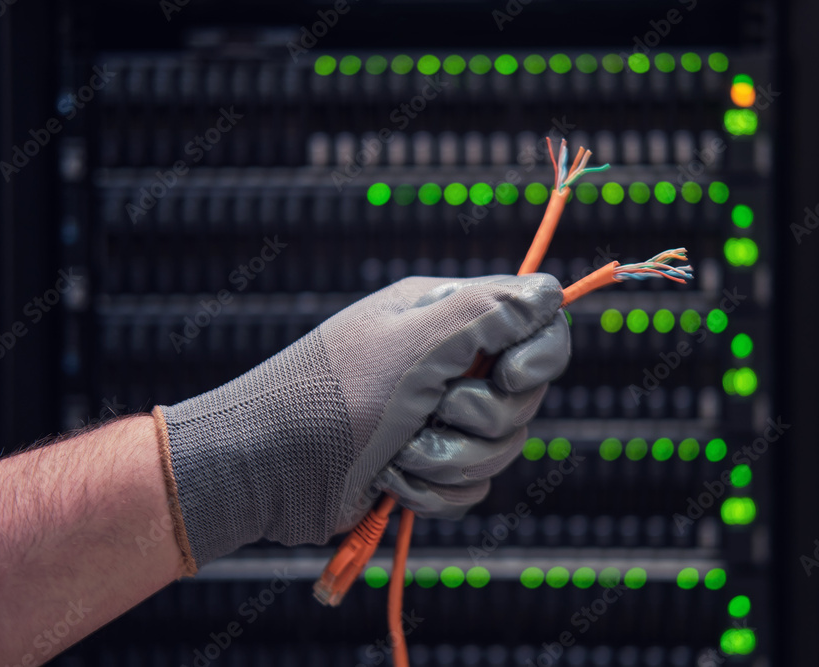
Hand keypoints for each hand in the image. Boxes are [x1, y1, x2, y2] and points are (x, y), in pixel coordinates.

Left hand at [154, 273, 569, 568]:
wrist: (267, 467)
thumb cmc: (334, 395)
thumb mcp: (413, 343)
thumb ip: (487, 312)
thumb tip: (551, 291)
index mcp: (446, 318)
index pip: (532, 326)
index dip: (538, 355)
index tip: (510, 375)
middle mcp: (447, 364)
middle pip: (523, 397)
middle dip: (480, 419)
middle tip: (433, 412)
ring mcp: (436, 418)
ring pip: (499, 448)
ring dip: (449, 458)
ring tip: (400, 453)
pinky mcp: (425, 466)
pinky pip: (470, 487)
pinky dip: (431, 489)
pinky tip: (390, 479)